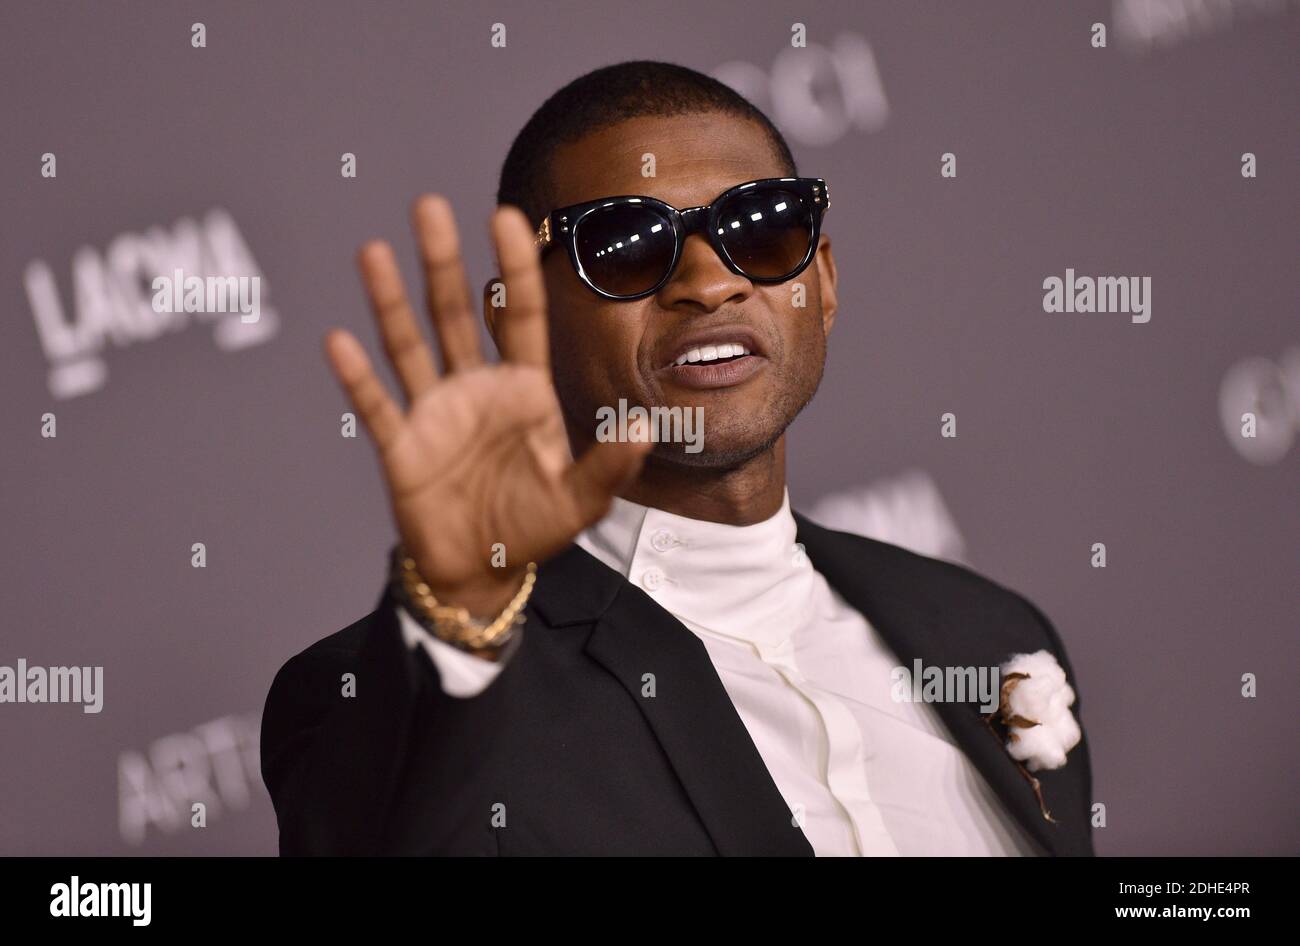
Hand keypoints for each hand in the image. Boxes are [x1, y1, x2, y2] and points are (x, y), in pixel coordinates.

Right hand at [325, 195, 651, 616]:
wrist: (482, 571)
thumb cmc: (533, 528)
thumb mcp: (582, 501)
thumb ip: (609, 464)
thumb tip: (643, 426)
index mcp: (525, 390)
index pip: (520, 315)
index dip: (514, 268)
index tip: (505, 216)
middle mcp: (477, 388)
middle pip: (455, 313)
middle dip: (443, 261)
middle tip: (429, 205)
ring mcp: (435, 412)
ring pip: (410, 344)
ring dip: (390, 300)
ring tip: (375, 251)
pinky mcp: (402, 445)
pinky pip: (377, 405)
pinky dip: (358, 377)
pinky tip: (340, 340)